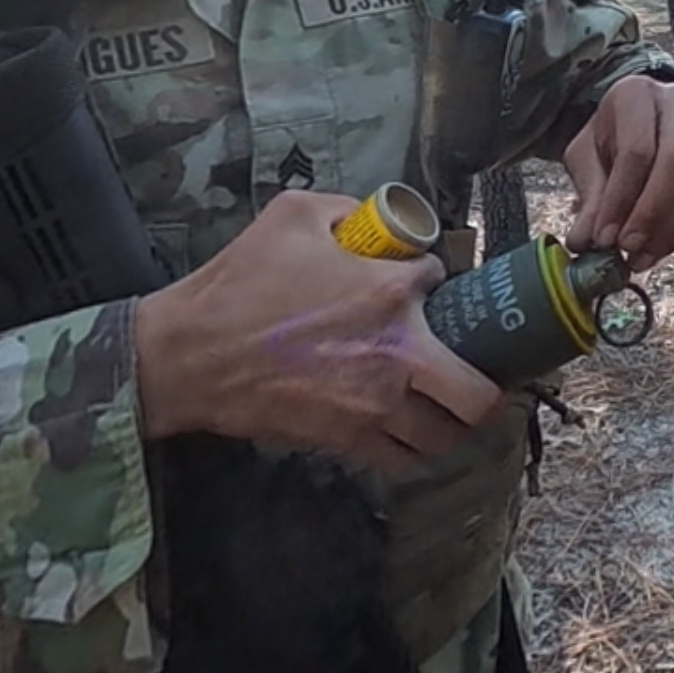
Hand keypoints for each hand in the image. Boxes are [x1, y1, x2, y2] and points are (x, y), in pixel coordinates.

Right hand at [130, 191, 499, 473]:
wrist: (190, 354)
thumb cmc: (240, 283)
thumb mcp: (293, 215)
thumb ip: (347, 211)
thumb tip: (373, 222)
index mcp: (390, 294)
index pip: (445, 283)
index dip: (438, 281)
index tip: (424, 286)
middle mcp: (397, 357)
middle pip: (478, 395)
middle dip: (484, 383)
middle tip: (469, 369)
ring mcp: (373, 407)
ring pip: (444, 438)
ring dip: (448, 422)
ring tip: (439, 406)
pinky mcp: (345, 441)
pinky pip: (401, 462)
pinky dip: (410, 451)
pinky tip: (403, 432)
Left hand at [563, 72, 673, 266]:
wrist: (642, 120)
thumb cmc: (610, 137)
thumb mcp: (586, 157)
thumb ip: (589, 194)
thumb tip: (583, 242)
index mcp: (637, 94)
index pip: (637, 149)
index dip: (621, 198)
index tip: (604, 238)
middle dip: (653, 212)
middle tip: (629, 248)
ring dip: (671, 230)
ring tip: (641, 257)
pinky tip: (659, 248)